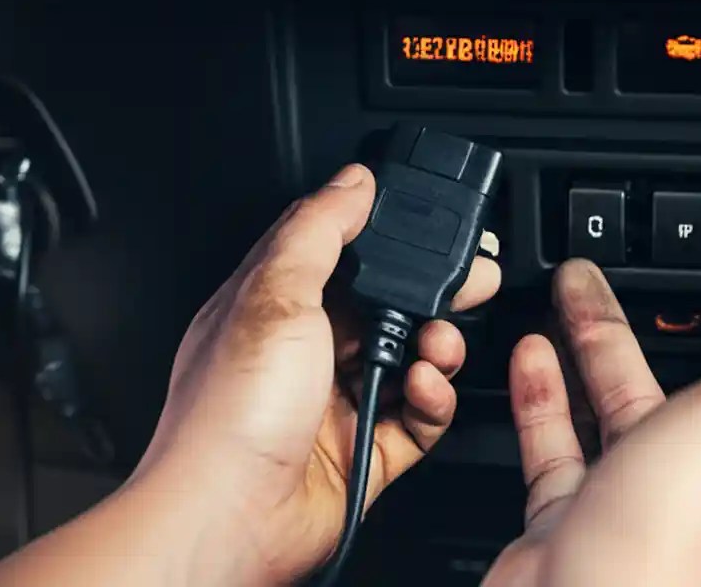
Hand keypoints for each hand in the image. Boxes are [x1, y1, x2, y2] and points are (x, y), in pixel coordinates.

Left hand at [130, 164, 499, 582]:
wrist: (231, 519)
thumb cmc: (228, 416)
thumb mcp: (274, 295)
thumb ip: (317, 230)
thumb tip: (352, 181)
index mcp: (275, 304)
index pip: (340, 250)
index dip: (386, 235)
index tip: (430, 227)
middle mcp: (306, 351)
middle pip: (386, 304)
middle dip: (433, 292)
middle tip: (471, 283)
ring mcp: (337, 401)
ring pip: (410, 357)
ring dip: (436, 345)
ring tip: (439, 343)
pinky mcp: (366, 448)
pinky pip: (420, 417)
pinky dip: (434, 399)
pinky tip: (425, 388)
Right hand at [483, 259, 700, 586]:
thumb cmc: (687, 536)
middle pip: (698, 389)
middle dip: (668, 321)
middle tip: (636, 272)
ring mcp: (644, 512)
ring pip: (623, 408)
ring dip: (597, 344)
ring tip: (572, 290)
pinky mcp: (578, 525)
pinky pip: (562, 446)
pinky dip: (546, 394)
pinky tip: (532, 355)